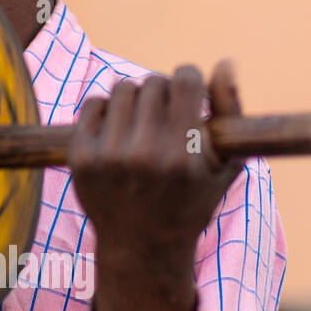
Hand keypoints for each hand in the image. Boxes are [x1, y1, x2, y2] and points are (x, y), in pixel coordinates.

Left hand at [67, 60, 244, 310]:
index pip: (185, 79)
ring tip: (143, 121)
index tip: (189, 94)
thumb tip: (224, 63)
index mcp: (184, 154)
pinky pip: (93, 103)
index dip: (190, 80)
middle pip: (153, 82)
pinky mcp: (80, 157)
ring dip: (136, 99)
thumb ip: (230, 110)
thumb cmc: (192, 200)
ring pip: (122, 88)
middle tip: (167, 114)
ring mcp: (108, 155)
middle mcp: (144, 153)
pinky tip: (119, 129)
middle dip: (163, 93)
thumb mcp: (225, 164)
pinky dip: (107, 110)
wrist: (141, 247)